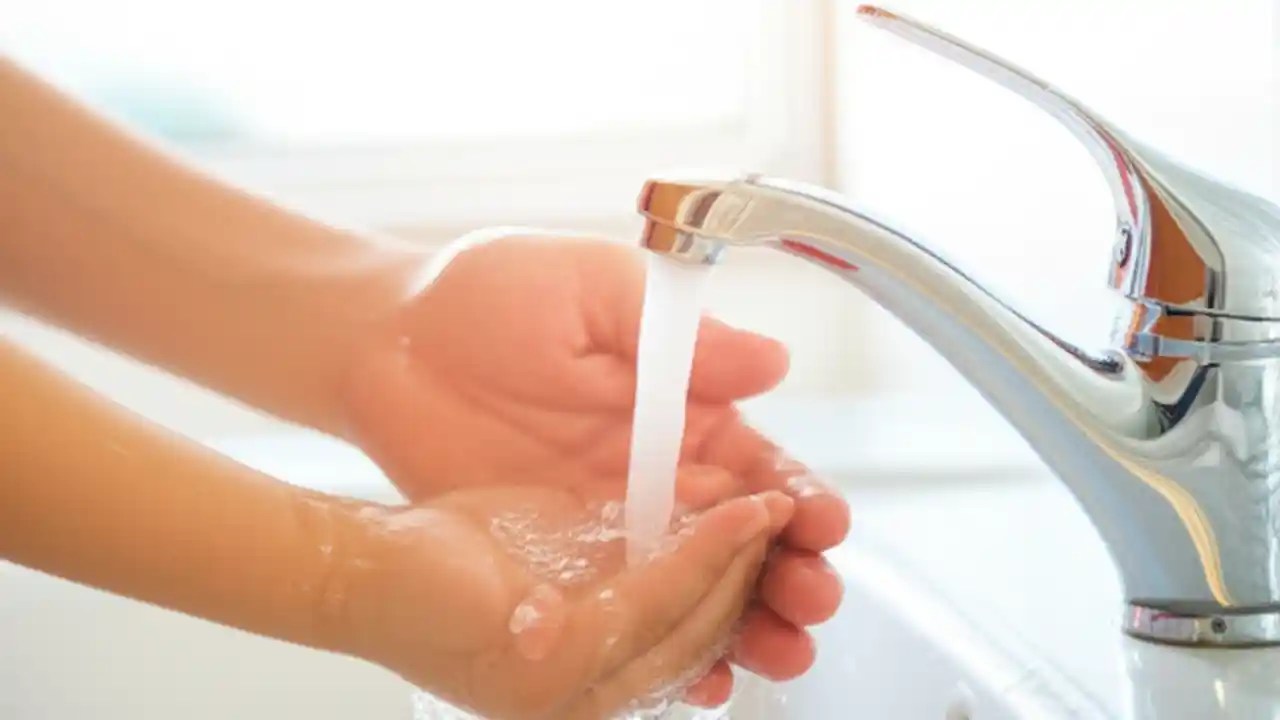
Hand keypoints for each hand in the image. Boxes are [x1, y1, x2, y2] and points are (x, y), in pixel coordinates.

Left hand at [342, 232, 849, 697]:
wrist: (380, 343)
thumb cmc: (484, 295)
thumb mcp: (591, 291)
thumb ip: (680, 337)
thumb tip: (773, 363)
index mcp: (680, 404)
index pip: (760, 461)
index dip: (800, 496)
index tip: (823, 525)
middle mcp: (657, 472)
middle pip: (745, 537)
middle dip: (790, 572)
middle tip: (810, 604)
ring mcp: (608, 522)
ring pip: (696, 585)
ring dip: (744, 622)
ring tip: (777, 654)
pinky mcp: (558, 559)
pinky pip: (623, 610)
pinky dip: (663, 647)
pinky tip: (697, 679)